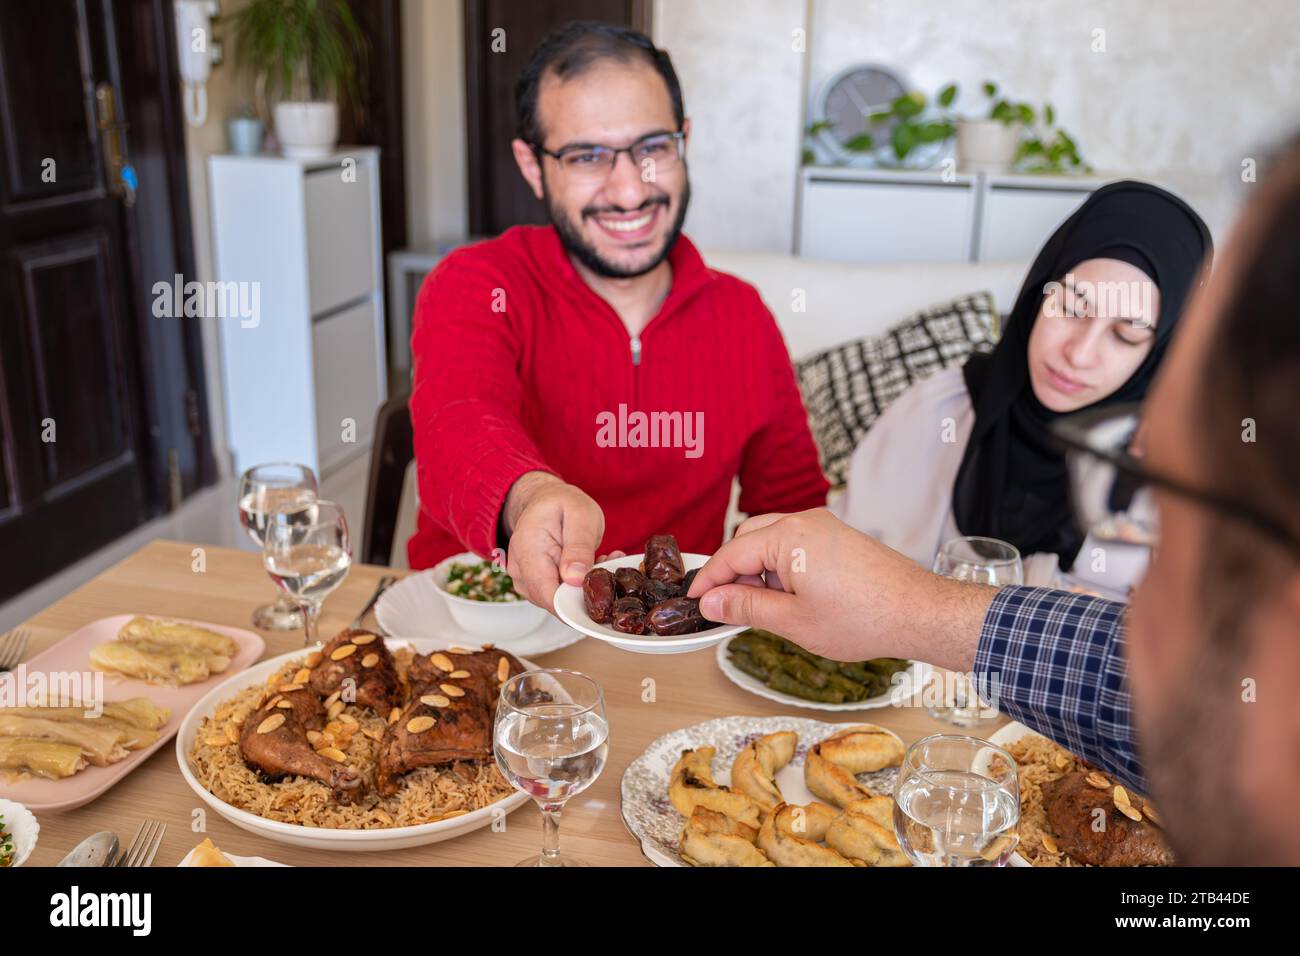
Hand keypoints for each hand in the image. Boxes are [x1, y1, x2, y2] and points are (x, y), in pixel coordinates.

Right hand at [503, 472, 605, 611]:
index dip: (578, 601)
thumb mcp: (580, 514)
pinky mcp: (533, 585)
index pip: (549, 596)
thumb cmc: (561, 503)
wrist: (544, 500)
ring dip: (584, 587)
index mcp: (528, 550)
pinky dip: (578, 586)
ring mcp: (524, 580)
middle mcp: (520, 569)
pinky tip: (589, 566)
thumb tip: (575, 579)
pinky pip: (558, 596)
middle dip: (585, 591)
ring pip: (558, 601)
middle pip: (555, 602)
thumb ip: (579, 546)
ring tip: (599, 559)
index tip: (603, 587)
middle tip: (607, 563)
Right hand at [687, 509, 995, 669]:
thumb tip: (711, 603)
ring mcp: (824, 526)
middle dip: (732, 573)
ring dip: (757, 570)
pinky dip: (780, 566)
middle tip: (725, 608)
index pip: (731, 554)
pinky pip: (795, 543)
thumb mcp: (792, 621)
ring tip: (760, 609)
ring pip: (771, 540)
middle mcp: (804, 521)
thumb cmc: (862, 618)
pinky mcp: (838, 537)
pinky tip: (787, 598)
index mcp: (788, 536)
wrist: (918, 612)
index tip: (693, 603)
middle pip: (748, 539)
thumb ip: (745, 608)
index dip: (708, 581)